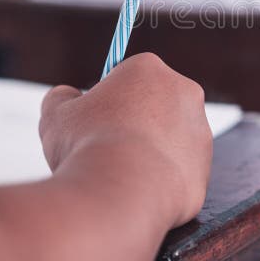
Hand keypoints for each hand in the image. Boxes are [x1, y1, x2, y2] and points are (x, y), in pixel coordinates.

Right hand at [39, 53, 212, 226]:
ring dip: (147, 152)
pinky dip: (158, 181)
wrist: (121, 191)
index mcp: (149, 68)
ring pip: (167, 139)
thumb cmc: (87, 145)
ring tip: (120, 173)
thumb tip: (65, 96)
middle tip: (104, 148)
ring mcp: (199, 131)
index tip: (93, 121)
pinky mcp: (203, 167)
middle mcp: (184, 91)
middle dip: (133, 123)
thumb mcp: (56, 114)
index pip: (127, 78)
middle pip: (153, 105)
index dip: (107, 100)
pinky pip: (175, 172)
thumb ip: (61, 98)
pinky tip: (137, 191)